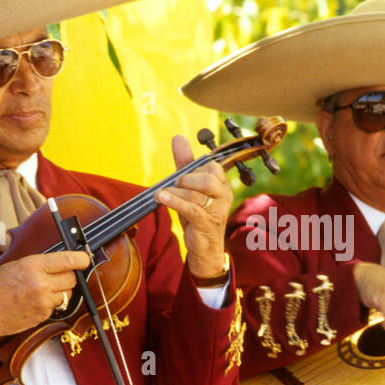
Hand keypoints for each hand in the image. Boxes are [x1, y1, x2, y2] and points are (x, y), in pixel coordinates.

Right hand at [0, 250, 91, 346]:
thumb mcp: (14, 266)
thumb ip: (38, 265)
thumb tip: (59, 263)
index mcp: (32, 266)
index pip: (67, 260)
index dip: (81, 259)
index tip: (85, 258)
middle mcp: (40, 283)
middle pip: (72, 278)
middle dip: (69, 276)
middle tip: (59, 276)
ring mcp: (43, 301)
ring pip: (67, 294)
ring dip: (60, 291)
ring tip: (42, 290)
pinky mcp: (43, 315)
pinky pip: (57, 306)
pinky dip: (51, 303)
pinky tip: (35, 301)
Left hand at [155, 134, 232, 277]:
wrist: (205, 247)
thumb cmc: (198, 214)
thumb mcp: (190, 186)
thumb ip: (185, 163)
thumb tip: (178, 137)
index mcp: (222, 183)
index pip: (211, 166)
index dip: (194, 168)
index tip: (181, 176)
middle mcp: (223, 195)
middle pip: (207, 178)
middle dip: (187, 179)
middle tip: (175, 184)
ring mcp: (217, 210)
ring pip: (197, 194)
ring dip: (175, 192)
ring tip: (161, 193)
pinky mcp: (207, 223)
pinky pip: (192, 209)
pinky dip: (174, 202)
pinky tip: (161, 198)